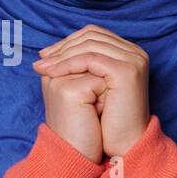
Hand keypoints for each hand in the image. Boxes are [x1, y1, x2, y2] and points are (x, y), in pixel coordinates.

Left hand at [31, 24, 150, 157]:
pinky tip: (53, 74)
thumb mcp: (90, 85)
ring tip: (43, 67)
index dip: (67, 42)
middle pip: (91, 35)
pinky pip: (90, 59)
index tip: (45, 55)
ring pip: (89, 46)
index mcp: (128, 52)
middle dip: (63, 46)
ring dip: (62, 55)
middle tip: (41, 59)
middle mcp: (135, 52)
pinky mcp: (126, 71)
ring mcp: (133, 60)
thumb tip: (47, 51)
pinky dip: (68, 64)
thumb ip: (77, 65)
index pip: (93, 34)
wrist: (124, 143)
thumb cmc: (106, 118)